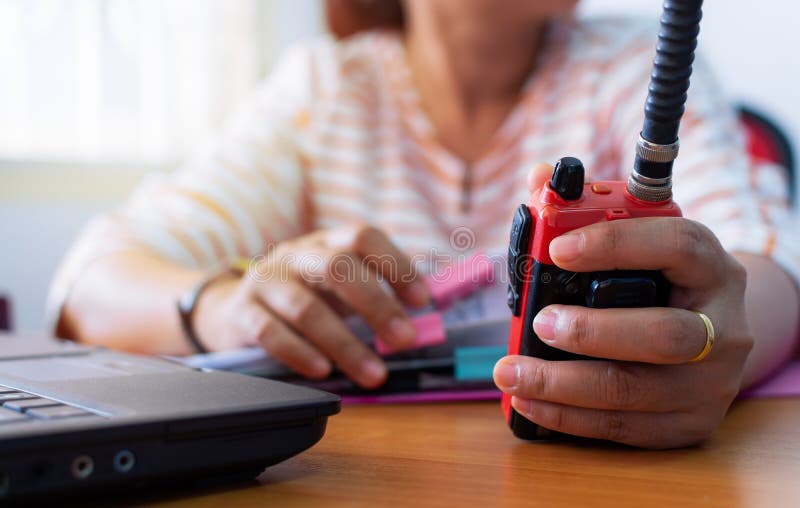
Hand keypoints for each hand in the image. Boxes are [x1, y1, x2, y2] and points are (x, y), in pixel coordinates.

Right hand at [195, 225, 429, 387]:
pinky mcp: (242, 312)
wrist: (229, 311)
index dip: (396, 264)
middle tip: (404, 340)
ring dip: (345, 344)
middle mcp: (295, 256)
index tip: (421, 300)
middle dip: (376, 304)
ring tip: (374, 374)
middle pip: (337, 267)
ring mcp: (265, 281)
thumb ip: (371, 298)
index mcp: (325, 244)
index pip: (363, 237)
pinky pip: (270, 333)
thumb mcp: (334, 289)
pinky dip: (300, 353)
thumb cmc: (300, 300)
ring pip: (306, 308)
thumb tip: (420, 325)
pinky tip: (323, 371)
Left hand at [493, 165, 753, 447]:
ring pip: (638, 390)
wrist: (712, 335)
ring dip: (564, 385)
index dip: (616, 244)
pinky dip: (570, 419)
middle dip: (592, 331)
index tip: (556, 248)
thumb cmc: (658, 281)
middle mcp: (723, 325)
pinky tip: (530, 404)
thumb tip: (536, 177)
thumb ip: (586, 211)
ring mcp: (712, 381)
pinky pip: (627, 429)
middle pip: (665, 334)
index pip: (676, 245)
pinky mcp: (692, 423)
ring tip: (510, 372)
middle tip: (539, 323)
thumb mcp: (638, 242)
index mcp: (710, 265)